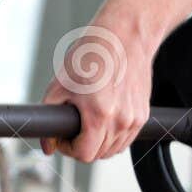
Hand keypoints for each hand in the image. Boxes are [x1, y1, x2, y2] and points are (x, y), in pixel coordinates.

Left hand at [39, 18, 152, 161]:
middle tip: (72, 130)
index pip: (84, 154)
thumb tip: (48, 146)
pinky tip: (103, 118)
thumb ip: (50, 121)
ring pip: (114, 149)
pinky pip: (126, 138)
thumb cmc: (92, 54)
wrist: (123, 36)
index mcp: (100, 115)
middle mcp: (122, 120)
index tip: (63, 138)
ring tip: (87, 122)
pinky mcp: (143, 114)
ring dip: (98, 143)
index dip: (68, 149)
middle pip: (99, 154)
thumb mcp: (60, 85)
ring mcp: (135, 118)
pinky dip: (114, 135)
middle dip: (82, 146)